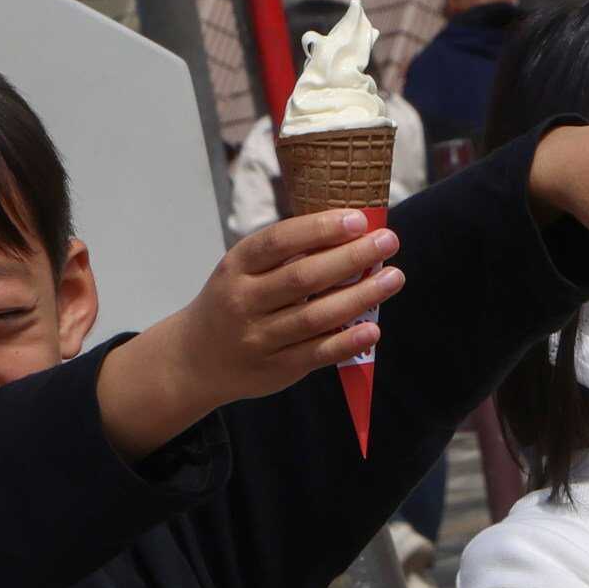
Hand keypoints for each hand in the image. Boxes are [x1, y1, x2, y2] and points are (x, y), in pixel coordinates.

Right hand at [185, 208, 401, 396]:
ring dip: (360, 296)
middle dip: (351, 257)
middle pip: (304, 277)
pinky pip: (317, 353)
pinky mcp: (275, 368)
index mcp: (237, 266)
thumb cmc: (233, 303)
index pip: (279, 241)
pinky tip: (372, 328)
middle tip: (388, 241)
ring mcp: (258, 337)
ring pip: (316, 316)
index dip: (320, 228)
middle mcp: (244, 301)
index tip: (358, 219)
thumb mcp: (242, 271)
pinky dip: (347, 341)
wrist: (195, 359)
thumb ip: (286, 257)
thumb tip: (351, 236)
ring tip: (392, 278)